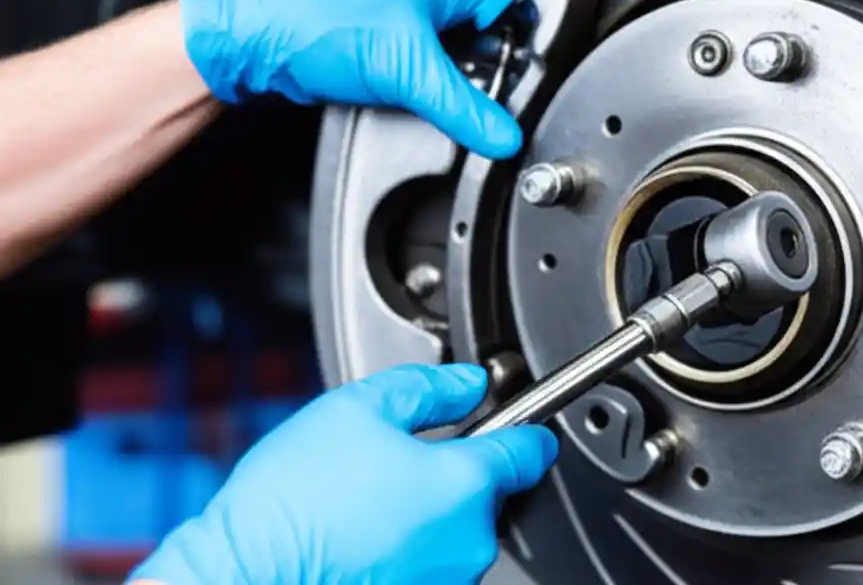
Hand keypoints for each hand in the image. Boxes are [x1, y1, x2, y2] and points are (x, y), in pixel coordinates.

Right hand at [130, 364, 557, 584]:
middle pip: (486, 494)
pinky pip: (428, 569)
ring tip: (363, 509)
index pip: (531, 451)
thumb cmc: (293, 505)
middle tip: (393, 466)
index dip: (526, 430)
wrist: (245, 579)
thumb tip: (469, 383)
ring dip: (426, 518)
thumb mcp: (357, 409)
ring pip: (454, 535)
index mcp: (465, 484)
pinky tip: (360, 544)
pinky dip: (404, 555)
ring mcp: (448, 582)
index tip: (520, 427)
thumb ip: (430, 388)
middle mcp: (469, 541)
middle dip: (451, 475)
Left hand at [179, 0, 522, 158]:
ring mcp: (399, 14)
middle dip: (482, 73)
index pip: (509, 11)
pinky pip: (417, 68)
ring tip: (440, 103)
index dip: (518, 51)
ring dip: (448, 83)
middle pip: (480, 37)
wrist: (255, 40)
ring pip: (447, 55)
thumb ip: (465, 110)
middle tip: (481, 103)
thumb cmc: (319, 24)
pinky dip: (420, 88)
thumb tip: (504, 135)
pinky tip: (410, 101)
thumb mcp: (411, 73)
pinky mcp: (378, 41)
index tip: (519, 87)